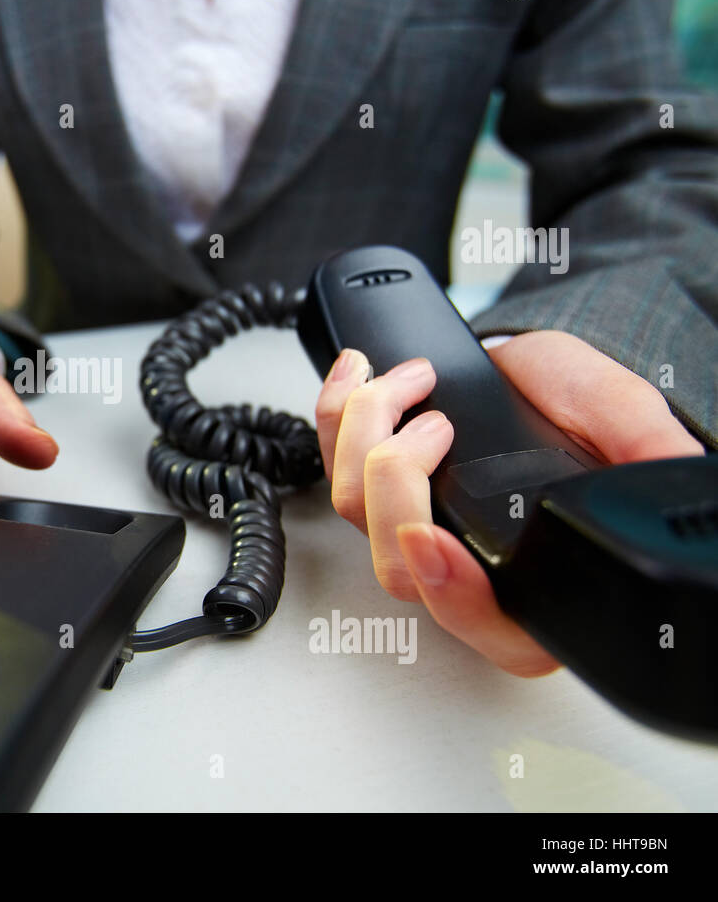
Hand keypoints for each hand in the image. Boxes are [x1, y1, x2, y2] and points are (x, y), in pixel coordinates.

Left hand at [314, 330, 704, 675]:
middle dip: (398, 480)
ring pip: (354, 511)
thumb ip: (643, 453)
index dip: (453, 595)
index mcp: (534, 579)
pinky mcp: (375, 490)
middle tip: (439, 422)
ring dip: (365, 432)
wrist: (541, 370)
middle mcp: (465, 568)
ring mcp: (412, 530)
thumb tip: (667, 470)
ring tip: (414, 378)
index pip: (488, 627)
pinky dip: (334, 414)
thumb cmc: (580, 406)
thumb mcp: (627, 422)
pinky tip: (356, 374)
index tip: (432, 541)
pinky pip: (330, 466)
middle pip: (397, 567)